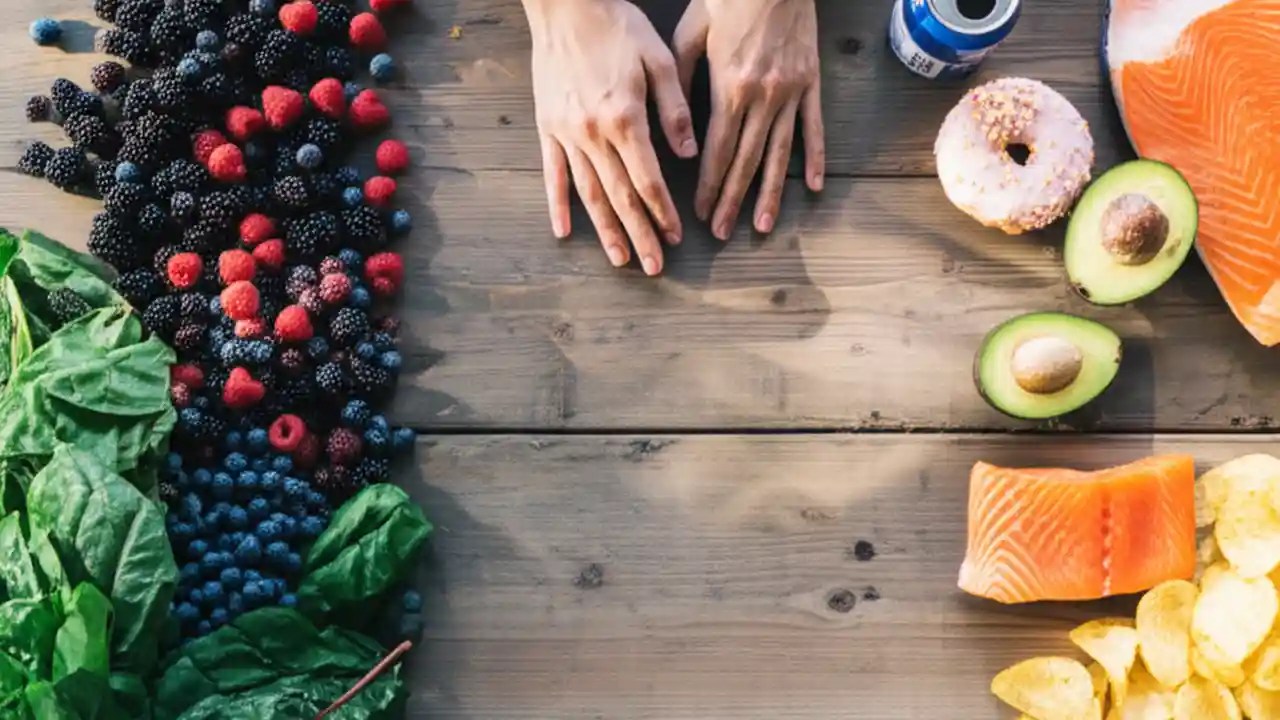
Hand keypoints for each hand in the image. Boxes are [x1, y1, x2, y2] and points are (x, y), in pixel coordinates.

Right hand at [525, 0, 696, 275]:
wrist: (565, 4)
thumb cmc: (616, 25)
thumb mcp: (658, 59)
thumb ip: (676, 110)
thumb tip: (689, 155)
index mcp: (626, 118)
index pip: (648, 180)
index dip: (663, 213)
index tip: (676, 237)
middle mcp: (594, 134)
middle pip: (620, 196)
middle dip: (639, 235)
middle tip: (654, 267)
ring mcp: (566, 134)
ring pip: (588, 194)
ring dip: (605, 230)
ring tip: (619, 260)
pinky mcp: (547, 128)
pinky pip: (552, 174)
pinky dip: (557, 205)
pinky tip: (563, 232)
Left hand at [674, 0, 824, 239]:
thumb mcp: (690, 31)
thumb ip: (682, 80)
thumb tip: (675, 124)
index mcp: (730, 86)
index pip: (716, 150)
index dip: (708, 185)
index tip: (701, 212)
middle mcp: (763, 96)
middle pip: (745, 160)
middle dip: (731, 199)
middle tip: (722, 232)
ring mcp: (791, 92)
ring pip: (779, 153)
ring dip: (770, 192)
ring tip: (762, 224)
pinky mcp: (811, 83)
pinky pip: (814, 128)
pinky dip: (816, 159)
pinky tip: (814, 187)